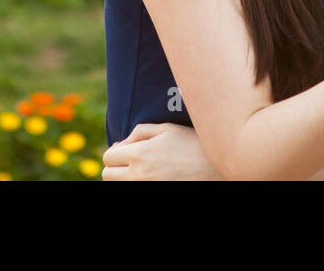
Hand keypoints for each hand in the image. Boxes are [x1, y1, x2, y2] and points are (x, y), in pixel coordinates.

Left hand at [101, 123, 221, 180]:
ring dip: (123, 178)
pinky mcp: (152, 194)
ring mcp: (145, 188)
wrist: (215, 168)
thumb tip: (121, 144)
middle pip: (107, 176)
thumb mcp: (167, 129)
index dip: (114, 153)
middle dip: (115, 167)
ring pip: (118, 186)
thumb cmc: (192, 144)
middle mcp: (139, 175)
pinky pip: (133, 190)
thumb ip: (140, 132)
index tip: (126, 151)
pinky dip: (135, 183)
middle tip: (130, 162)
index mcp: (140, 153)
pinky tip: (149, 177)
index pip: (108, 158)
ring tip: (141, 170)